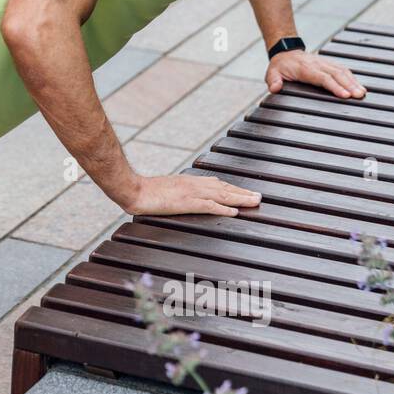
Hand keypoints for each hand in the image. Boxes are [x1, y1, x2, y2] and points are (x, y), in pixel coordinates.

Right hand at [116, 173, 261, 217]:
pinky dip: (223, 208)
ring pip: (222, 195)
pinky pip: (209, 205)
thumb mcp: (167, 190)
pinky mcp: (186, 202)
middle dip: (243, 193)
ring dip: (240, 199)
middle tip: (259, 197)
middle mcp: (194, 184)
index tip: (246, 192)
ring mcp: (191, 192)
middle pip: (224, 188)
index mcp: (190, 181)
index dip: (233, 188)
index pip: (217, 183)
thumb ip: (180, 192)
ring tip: (255, 202)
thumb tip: (186, 197)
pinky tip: (234, 212)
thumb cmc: (146, 191)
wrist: (134, 189)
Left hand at [266, 50, 364, 98]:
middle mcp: (318, 64)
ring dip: (353, 82)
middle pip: (337, 75)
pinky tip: (359, 86)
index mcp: (305, 68)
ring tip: (362, 93)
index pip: (323, 78)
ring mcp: (325, 63)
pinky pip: (343, 70)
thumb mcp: (272, 73)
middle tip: (359, 96)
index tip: (345, 95)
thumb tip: (275, 89)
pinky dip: (352, 78)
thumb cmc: (280, 66)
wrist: (286, 52)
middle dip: (349, 85)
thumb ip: (273, 81)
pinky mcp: (329, 64)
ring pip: (342, 71)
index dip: (335, 86)